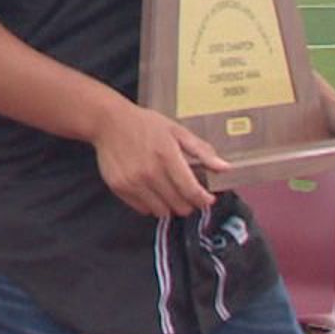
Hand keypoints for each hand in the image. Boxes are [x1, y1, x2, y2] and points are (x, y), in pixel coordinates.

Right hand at [91, 101, 229, 217]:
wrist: (108, 121)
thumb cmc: (145, 124)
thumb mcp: (176, 131)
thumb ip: (202, 151)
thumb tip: (225, 168)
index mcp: (167, 156)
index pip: (191, 191)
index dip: (203, 199)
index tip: (207, 199)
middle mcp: (150, 173)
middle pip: (179, 205)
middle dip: (188, 203)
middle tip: (187, 193)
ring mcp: (133, 182)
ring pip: (161, 212)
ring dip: (169, 206)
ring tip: (169, 192)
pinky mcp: (119, 188)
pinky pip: (142, 209)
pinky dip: (151, 204)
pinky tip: (151, 190)